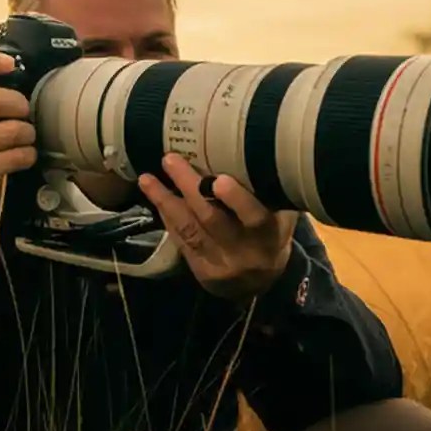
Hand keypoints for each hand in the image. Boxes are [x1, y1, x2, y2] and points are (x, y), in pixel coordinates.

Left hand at [138, 153, 298, 301]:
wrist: (260, 280)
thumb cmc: (272, 233)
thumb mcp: (282, 215)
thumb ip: (271, 192)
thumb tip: (251, 151)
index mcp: (269, 235)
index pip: (254, 218)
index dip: (237, 200)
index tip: (219, 181)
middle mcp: (244, 252)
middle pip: (213, 220)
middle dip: (190, 188)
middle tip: (171, 160)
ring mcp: (219, 264)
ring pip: (190, 230)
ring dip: (166, 201)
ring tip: (148, 178)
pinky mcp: (200, 270)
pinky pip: (181, 240)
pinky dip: (167, 215)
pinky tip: (154, 194)